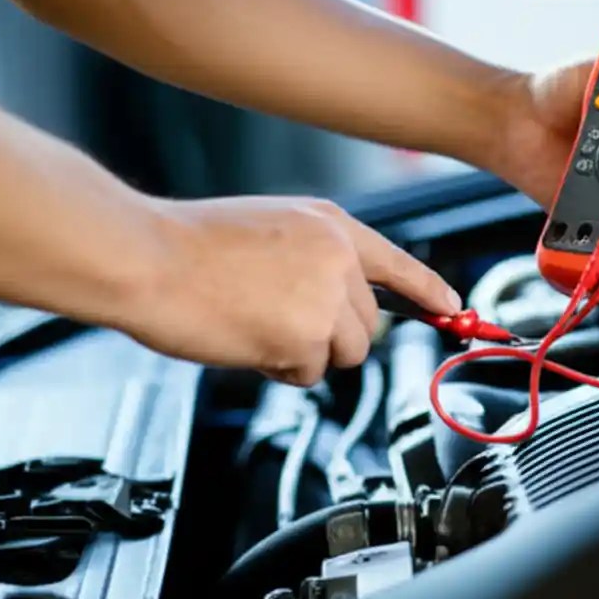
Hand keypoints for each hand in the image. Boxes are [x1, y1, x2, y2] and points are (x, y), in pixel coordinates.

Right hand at [120, 196, 459, 385]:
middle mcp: (338, 257)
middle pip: (368, 325)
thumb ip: (314, 260)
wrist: (147, 257)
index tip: (452, 309)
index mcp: (330, 224)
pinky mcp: (306, 337)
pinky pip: (309, 373)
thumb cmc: (190, 245)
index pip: (397, 263)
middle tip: (277, 322)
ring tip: (257, 325)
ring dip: (307, 354)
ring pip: (345, 353)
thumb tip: (336, 304)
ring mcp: (325, 298)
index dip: (429, 292)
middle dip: (331, 336)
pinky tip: (246, 338)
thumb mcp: (269, 228)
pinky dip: (281, 368)